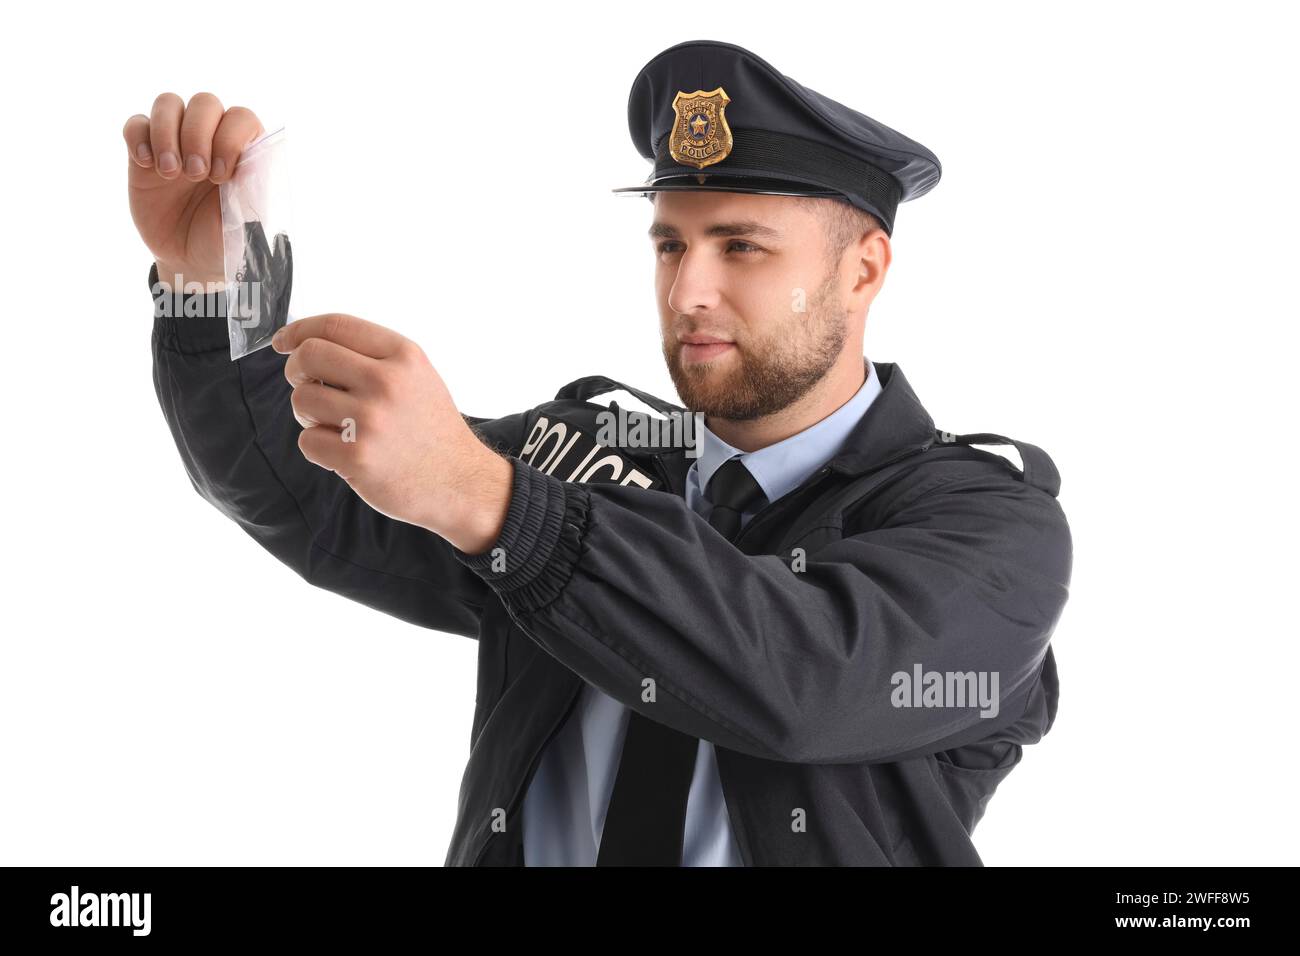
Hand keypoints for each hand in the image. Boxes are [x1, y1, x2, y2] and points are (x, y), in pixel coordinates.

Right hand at [123, 93, 264, 286]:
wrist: (189, 260)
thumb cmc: (224, 238)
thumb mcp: (245, 220)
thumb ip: (251, 188)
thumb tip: (251, 159)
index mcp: (242, 150)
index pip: (241, 117)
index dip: (230, 138)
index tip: (222, 176)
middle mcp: (210, 139)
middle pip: (204, 102)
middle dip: (198, 134)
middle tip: (196, 174)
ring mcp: (175, 142)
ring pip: (168, 103)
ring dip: (167, 133)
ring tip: (170, 173)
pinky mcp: (144, 154)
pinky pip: (136, 124)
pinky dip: (138, 138)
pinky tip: (147, 165)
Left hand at [271, 314, 513, 553]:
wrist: (459, 481)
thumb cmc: (430, 428)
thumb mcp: (418, 376)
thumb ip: (372, 356)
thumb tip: (306, 344)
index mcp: (403, 355)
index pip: (335, 325)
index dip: (299, 330)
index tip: (283, 341)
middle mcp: (387, 383)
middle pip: (308, 356)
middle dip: (296, 370)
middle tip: (309, 386)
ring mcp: (371, 421)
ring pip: (302, 399)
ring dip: (309, 414)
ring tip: (338, 427)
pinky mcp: (357, 457)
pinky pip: (307, 441)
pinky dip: (319, 448)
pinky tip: (345, 453)